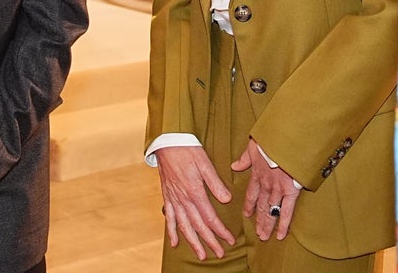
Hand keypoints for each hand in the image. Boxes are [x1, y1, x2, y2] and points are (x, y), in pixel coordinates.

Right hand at [155, 145, 234, 260]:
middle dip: (209, 241)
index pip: (210, 217)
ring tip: (200, 254)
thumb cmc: (187, 149)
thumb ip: (215, 183)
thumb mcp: (205, 163)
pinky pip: (169, 217)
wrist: (167, 141)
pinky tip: (174, 242)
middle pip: (198, 225)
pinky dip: (171, 231)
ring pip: (183, 226)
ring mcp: (174, 199)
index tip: (229, 240)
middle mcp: (183, 199)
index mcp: (194, 191)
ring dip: (192, 242)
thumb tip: (227, 199)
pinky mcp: (167, 196)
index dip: (220, 230)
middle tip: (219, 253)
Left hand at [230, 139, 300, 240]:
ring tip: (264, 236)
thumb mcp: (253, 146)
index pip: (251, 194)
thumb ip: (245, 158)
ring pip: (271, 211)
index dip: (249, 205)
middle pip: (261, 206)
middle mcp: (266, 184)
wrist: (286, 139)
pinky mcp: (291, 191)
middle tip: (257, 233)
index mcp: (258, 174)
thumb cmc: (271, 140)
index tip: (247, 214)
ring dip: (267, 225)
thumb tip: (234, 166)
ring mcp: (278, 189)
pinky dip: (284, 224)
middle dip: (259, 220)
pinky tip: (280, 235)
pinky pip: (286, 211)